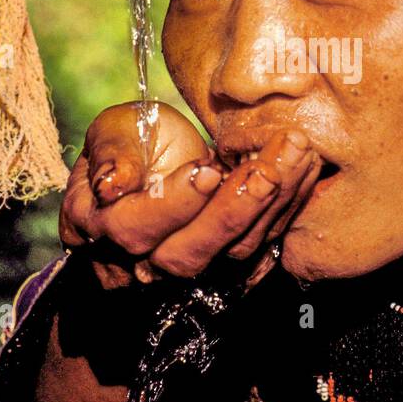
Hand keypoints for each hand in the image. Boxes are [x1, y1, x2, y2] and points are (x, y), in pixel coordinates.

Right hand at [58, 101, 320, 285]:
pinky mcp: (228, 265)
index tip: (209, 169)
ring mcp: (187, 269)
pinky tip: (304, 170)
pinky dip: (285, 210)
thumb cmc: (130, 143)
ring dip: (268, 206)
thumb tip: (113, 184)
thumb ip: (111, 152)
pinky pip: (260, 249)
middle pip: (186, 256)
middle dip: (232, 212)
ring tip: (294, 155)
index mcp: (98, 227)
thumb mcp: (111, 131)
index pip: (134, 229)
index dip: (173, 204)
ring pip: (230, 256)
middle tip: (266, 168)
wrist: (156, 160)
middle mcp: (140, 262)